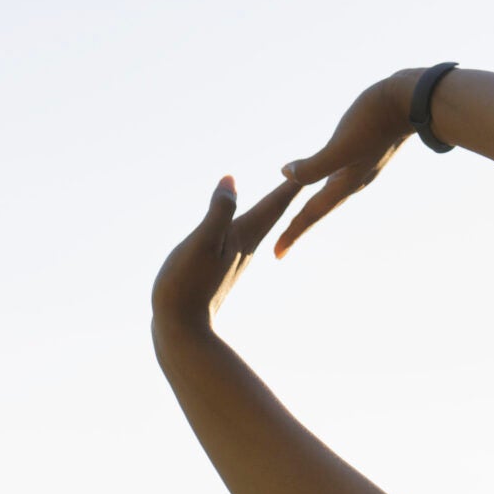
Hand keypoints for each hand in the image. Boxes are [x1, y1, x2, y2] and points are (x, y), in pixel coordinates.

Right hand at [151, 173, 303, 334]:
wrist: (181, 329)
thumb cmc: (187, 285)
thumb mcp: (201, 242)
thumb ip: (218, 212)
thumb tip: (232, 179)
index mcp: (244, 237)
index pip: (274, 204)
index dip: (291, 183)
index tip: (312, 164)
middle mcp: (246, 247)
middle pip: (273, 213)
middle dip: (289, 191)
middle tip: (308, 172)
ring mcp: (235, 258)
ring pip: (262, 225)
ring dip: (274, 207)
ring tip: (284, 193)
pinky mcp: (222, 268)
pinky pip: (244, 236)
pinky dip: (252, 222)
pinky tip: (247, 226)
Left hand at [271, 70, 416, 259]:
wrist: (410, 102)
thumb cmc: (375, 120)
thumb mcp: (343, 144)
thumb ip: (316, 164)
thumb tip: (285, 174)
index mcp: (346, 182)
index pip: (313, 213)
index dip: (293, 233)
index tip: (276, 254)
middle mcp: (353, 181)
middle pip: (320, 209)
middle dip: (301, 226)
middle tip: (284, 243)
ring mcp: (360, 168)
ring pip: (329, 194)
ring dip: (313, 207)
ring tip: (301, 217)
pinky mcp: (364, 152)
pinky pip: (336, 175)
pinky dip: (323, 181)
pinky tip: (324, 176)